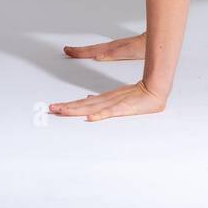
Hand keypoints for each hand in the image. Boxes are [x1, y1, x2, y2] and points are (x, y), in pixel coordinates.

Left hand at [49, 80, 166, 121]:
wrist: (155, 89)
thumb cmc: (138, 95)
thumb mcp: (116, 98)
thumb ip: (101, 100)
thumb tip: (86, 99)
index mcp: (104, 98)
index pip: (82, 103)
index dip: (68, 105)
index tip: (55, 107)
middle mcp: (106, 100)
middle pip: (83, 105)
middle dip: (66, 107)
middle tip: (52, 108)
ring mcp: (114, 103)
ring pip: (92, 107)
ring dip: (76, 110)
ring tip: (63, 111)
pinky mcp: (124, 107)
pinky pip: (110, 112)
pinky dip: (100, 115)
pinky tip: (90, 118)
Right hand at [63, 33, 145, 60]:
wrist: (153, 41)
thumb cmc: (143, 46)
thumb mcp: (128, 51)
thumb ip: (114, 53)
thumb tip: (98, 55)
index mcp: (111, 48)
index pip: (91, 50)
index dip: (80, 52)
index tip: (68, 51)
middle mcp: (111, 47)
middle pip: (91, 48)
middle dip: (79, 50)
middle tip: (67, 50)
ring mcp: (115, 47)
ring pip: (96, 48)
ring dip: (86, 51)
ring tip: (76, 52)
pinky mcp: (120, 49)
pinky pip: (103, 50)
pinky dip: (95, 52)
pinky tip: (96, 55)